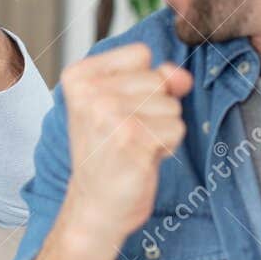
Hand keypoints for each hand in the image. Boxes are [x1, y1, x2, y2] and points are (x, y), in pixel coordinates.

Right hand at [59, 43, 193, 251]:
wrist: (95, 205)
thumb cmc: (108, 154)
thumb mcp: (123, 104)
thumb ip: (155, 78)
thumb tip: (182, 77)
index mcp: (79, 76)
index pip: (140, 53)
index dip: (140, 83)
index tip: (117, 110)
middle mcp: (90, 93)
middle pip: (158, 80)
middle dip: (154, 109)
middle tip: (125, 135)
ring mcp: (111, 115)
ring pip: (171, 105)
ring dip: (160, 130)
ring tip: (132, 147)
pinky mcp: (134, 139)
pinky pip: (176, 128)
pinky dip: (166, 147)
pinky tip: (140, 160)